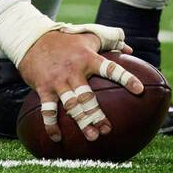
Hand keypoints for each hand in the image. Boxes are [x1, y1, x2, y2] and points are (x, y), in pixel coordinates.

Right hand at [17, 28, 142, 142]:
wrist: (32, 38)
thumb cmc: (66, 39)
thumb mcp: (89, 35)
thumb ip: (111, 40)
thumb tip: (130, 51)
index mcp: (88, 58)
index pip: (110, 69)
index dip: (126, 78)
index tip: (139, 90)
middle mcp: (74, 70)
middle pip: (88, 96)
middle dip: (97, 115)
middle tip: (107, 130)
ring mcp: (58, 81)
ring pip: (71, 106)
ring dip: (81, 122)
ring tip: (92, 137)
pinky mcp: (44, 88)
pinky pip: (48, 110)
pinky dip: (50, 125)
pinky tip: (57, 138)